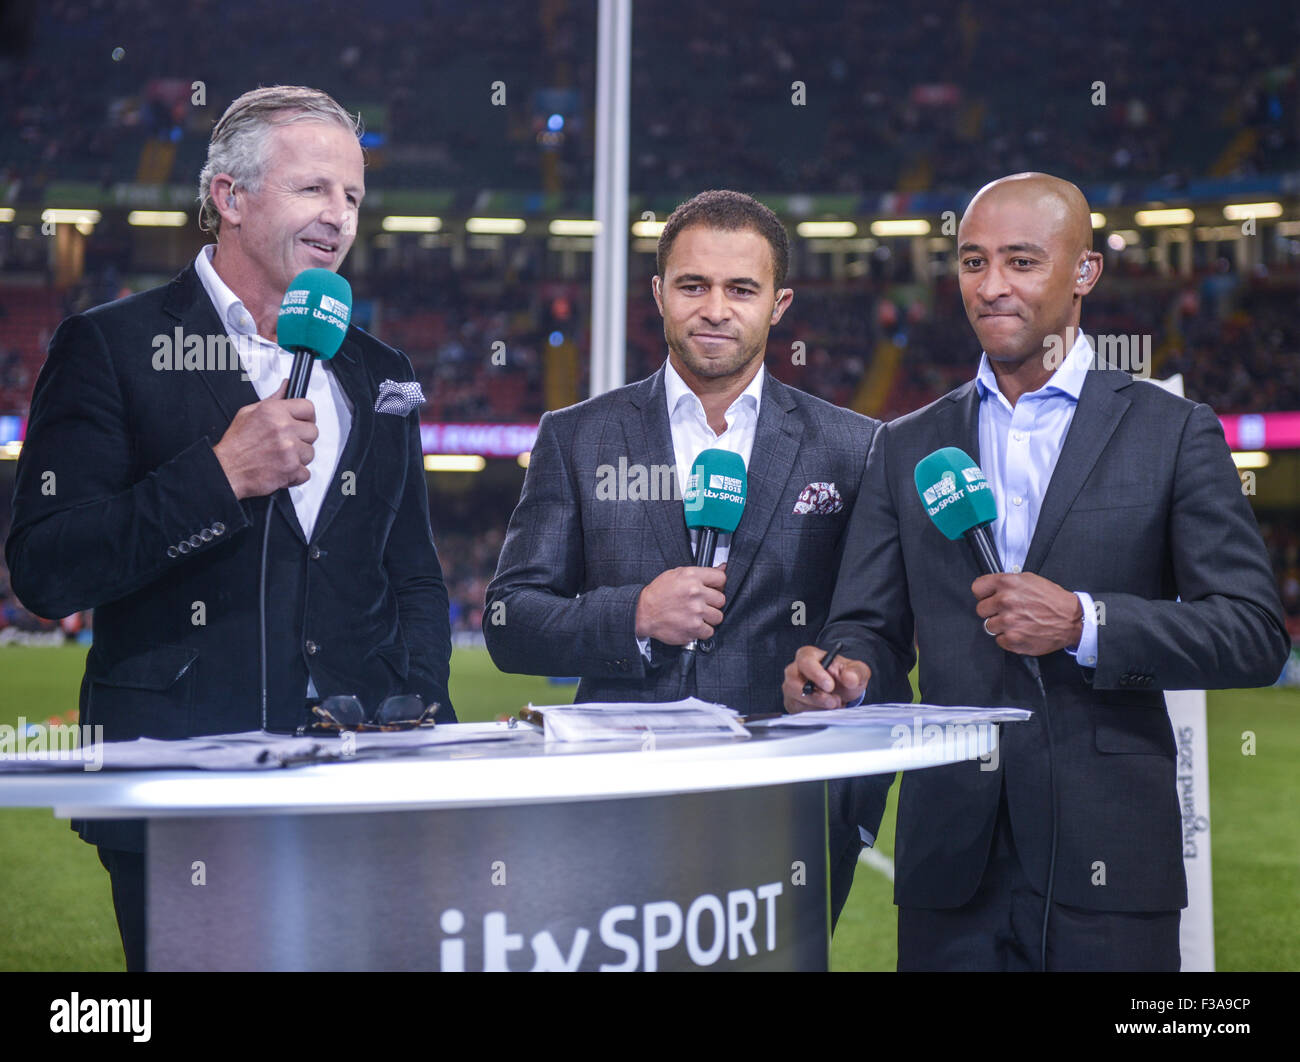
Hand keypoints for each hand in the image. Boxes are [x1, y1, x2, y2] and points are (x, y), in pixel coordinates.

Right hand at [212, 379, 317, 499]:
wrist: (226, 470)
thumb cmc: (236, 444)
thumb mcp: (249, 412)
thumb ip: (273, 399)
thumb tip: (286, 387)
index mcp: (274, 412)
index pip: (308, 407)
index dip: (306, 416)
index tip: (303, 422)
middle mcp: (283, 428)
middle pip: (313, 431)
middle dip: (302, 438)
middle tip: (288, 442)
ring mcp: (289, 449)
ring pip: (310, 452)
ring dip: (299, 457)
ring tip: (281, 456)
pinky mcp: (291, 468)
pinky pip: (306, 472)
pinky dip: (296, 474)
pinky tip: (282, 468)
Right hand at [635, 563, 725, 644]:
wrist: (643, 612)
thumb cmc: (658, 593)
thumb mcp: (677, 574)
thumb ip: (700, 572)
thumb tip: (723, 567)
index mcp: (692, 577)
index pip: (721, 578)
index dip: (718, 585)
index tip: (713, 589)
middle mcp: (695, 593)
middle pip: (721, 600)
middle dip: (712, 603)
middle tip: (702, 604)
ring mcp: (695, 612)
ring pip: (718, 617)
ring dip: (709, 618)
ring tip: (697, 616)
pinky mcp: (693, 628)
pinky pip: (710, 631)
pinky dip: (702, 631)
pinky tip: (693, 625)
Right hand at [783, 645, 870, 712]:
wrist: (842, 691)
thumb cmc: (844, 675)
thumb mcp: (857, 671)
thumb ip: (856, 672)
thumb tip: (850, 678)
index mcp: (807, 655)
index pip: (805, 662)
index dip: (816, 674)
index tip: (830, 686)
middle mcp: (794, 671)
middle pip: (794, 684)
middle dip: (816, 696)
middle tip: (835, 701)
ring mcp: (791, 688)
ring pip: (796, 700)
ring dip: (818, 706)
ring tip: (835, 704)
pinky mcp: (792, 703)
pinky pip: (799, 712)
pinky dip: (815, 714)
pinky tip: (826, 710)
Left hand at [972, 572, 1082, 655]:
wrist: (1072, 620)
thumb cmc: (1053, 600)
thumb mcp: (1029, 580)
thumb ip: (1008, 583)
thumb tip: (992, 588)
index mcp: (1008, 583)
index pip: (977, 588)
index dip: (983, 594)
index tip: (989, 598)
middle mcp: (1005, 601)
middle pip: (980, 609)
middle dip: (992, 611)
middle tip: (1007, 612)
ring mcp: (1008, 621)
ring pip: (988, 626)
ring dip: (1000, 626)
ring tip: (1017, 622)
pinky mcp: (1013, 639)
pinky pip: (999, 640)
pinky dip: (1008, 638)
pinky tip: (1021, 631)